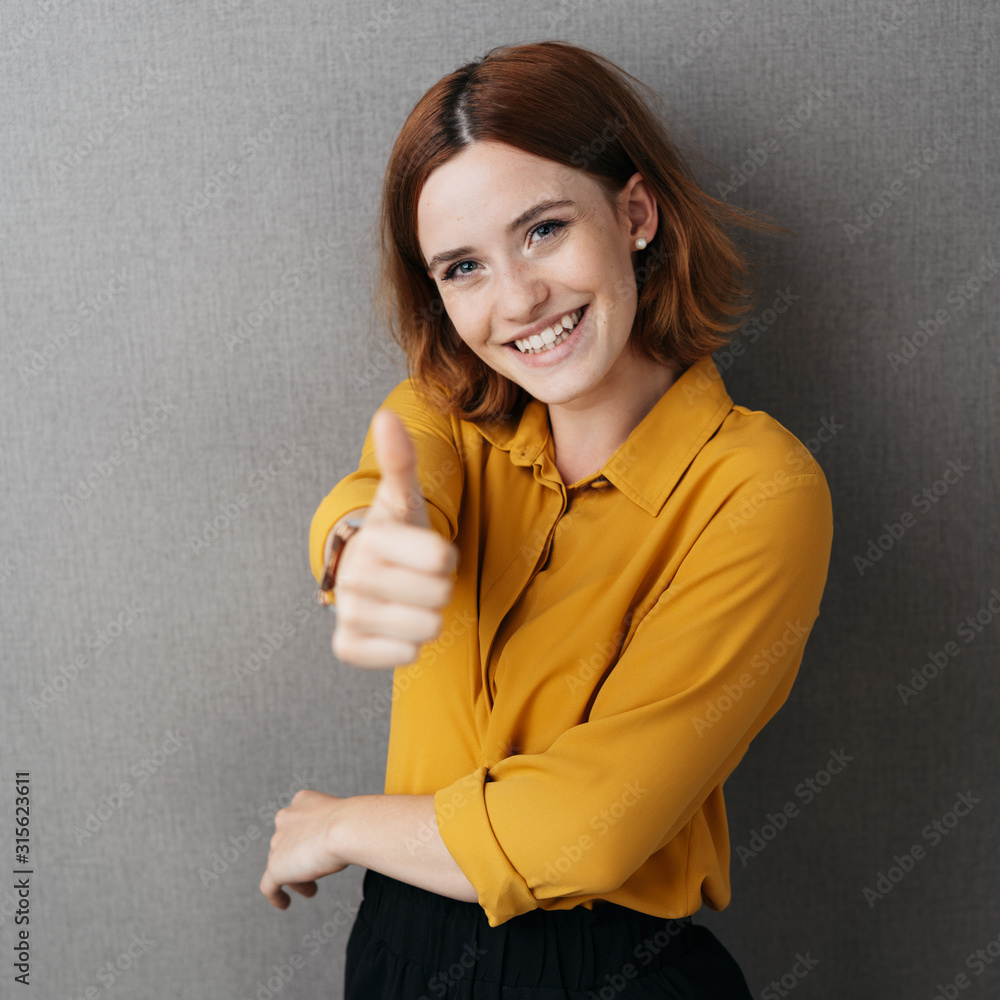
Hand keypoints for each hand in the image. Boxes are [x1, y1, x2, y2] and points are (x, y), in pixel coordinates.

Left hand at [259, 789, 347, 908]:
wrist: (345, 828)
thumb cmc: (353, 822)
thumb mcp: (343, 816)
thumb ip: (334, 825)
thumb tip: (342, 838)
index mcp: (301, 801)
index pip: (298, 822)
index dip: (306, 838)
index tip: (318, 850)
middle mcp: (286, 818)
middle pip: (287, 843)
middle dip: (299, 858)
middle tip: (316, 872)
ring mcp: (278, 842)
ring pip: (282, 863)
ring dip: (295, 877)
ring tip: (312, 890)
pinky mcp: (276, 866)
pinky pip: (269, 886)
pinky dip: (276, 896)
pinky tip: (285, 904)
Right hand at [331, 407, 458, 667]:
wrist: (368, 574)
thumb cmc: (396, 535)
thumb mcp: (403, 497)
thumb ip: (400, 460)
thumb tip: (385, 415)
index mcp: (373, 537)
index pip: (440, 558)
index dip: (445, 557)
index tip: (430, 552)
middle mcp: (353, 575)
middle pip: (438, 595)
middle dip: (438, 587)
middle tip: (420, 577)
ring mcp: (348, 613)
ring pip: (426, 627)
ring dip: (428, 615)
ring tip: (409, 598)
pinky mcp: (348, 646)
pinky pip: (403, 655)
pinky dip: (409, 644)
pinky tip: (396, 624)